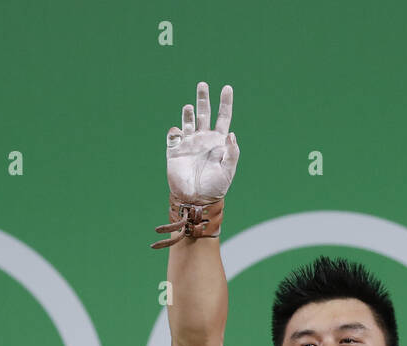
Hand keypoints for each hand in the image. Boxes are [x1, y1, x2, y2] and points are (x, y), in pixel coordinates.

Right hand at [165, 81, 239, 204]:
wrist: (195, 200)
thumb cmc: (215, 187)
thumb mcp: (228, 171)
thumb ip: (231, 153)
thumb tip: (231, 134)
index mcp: (218, 142)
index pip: (223, 117)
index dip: (225, 102)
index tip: (227, 88)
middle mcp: (203, 139)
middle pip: (204, 113)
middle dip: (203, 98)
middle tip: (203, 84)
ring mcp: (189, 143)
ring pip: (188, 121)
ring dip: (188, 112)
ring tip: (188, 107)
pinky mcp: (175, 150)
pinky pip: (174, 135)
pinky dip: (175, 131)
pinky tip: (178, 133)